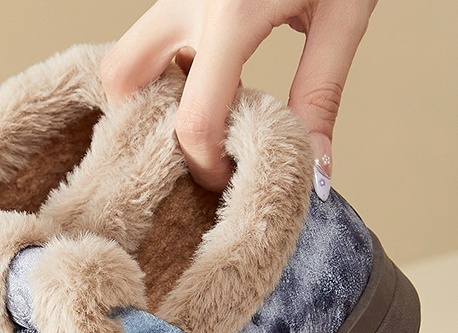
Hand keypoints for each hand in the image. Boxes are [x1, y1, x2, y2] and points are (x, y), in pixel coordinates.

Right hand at [101, 0, 378, 196]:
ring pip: (125, 58)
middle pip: (123, 81)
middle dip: (146, 128)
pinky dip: (161, 70)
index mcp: (231, 15)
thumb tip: (313, 170)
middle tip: (190, 147)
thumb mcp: (345, 12)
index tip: (224, 178)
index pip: (194, 121)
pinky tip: (199, 80)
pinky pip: (148, 39)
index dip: (205, 166)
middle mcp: (186, 0)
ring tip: (192, 115)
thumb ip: (321, 94)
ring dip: (147, 98)